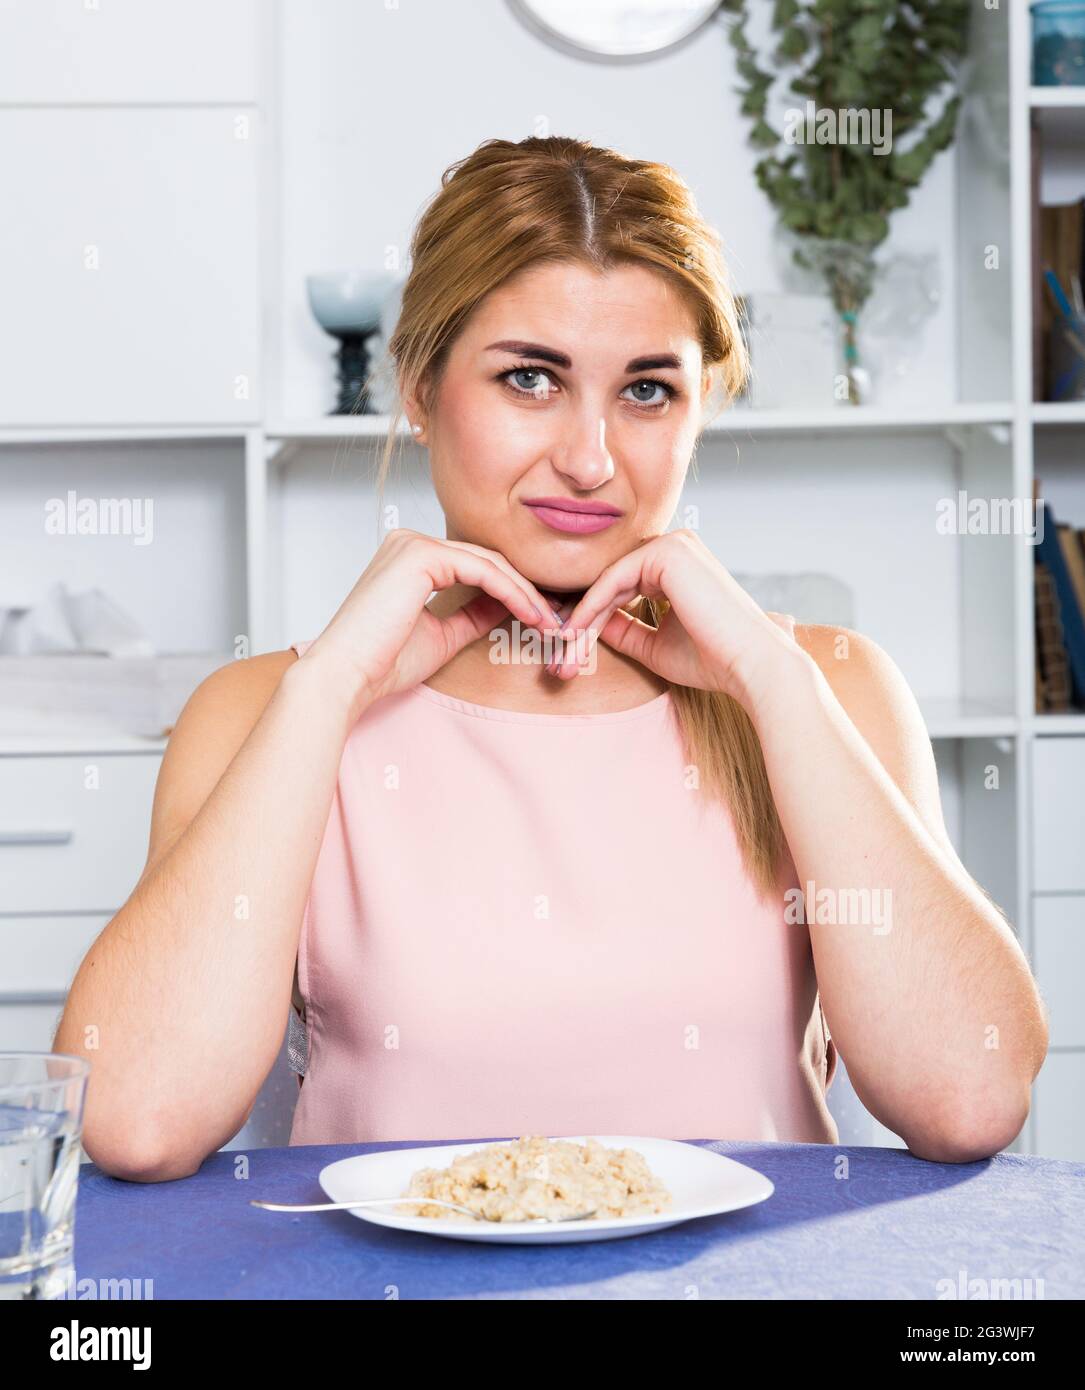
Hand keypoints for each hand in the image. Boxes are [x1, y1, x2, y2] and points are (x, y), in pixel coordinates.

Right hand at [299, 529, 563, 717]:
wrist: (346, 676)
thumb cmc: (382, 662)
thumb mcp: (443, 635)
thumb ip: (474, 615)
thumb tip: (510, 605)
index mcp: (409, 558)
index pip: (476, 565)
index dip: (514, 591)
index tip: (542, 618)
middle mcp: (408, 542)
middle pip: (486, 559)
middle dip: (526, 589)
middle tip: (556, 619)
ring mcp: (412, 544)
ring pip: (488, 561)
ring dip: (525, 592)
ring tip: (549, 621)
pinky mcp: (419, 555)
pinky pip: (481, 569)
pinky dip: (511, 592)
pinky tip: (531, 614)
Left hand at [549, 530, 804, 709]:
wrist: (751, 666)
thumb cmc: (712, 660)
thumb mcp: (654, 645)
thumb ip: (623, 629)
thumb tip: (588, 623)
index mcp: (677, 565)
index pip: (621, 585)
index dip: (592, 615)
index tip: (570, 644)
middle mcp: (676, 547)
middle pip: (612, 580)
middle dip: (584, 616)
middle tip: (561, 649)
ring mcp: (674, 545)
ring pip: (610, 579)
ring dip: (584, 614)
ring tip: (566, 646)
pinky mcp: (668, 553)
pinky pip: (615, 578)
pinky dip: (593, 605)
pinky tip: (577, 630)